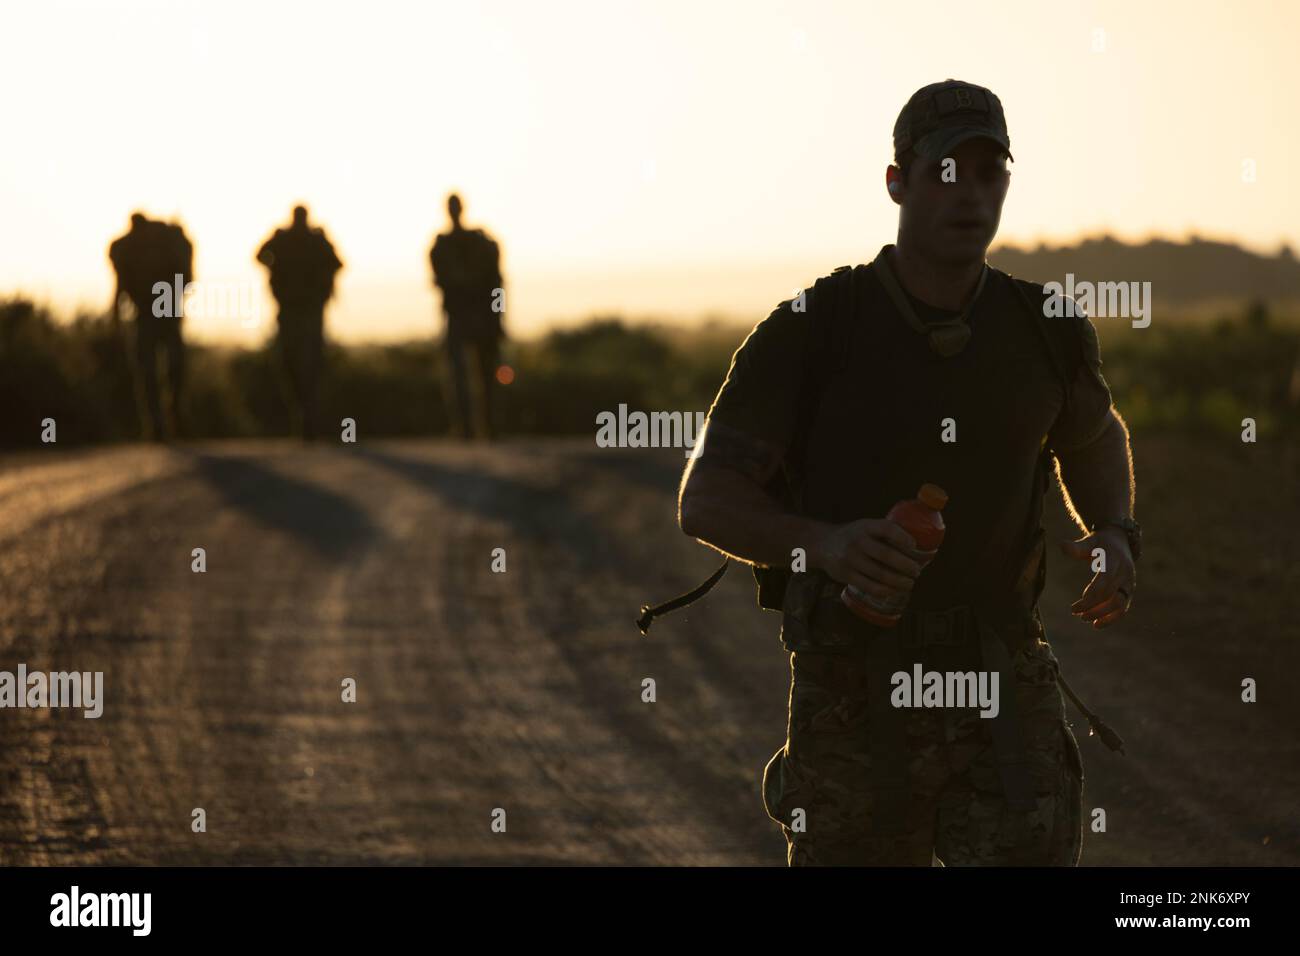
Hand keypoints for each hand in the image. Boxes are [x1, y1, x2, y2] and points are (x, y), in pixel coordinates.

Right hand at [810, 519, 927, 600]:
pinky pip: (869, 586)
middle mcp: (857, 541)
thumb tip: (916, 546)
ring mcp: (850, 559)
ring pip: (880, 574)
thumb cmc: (853, 536)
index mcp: (865, 526)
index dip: (902, 537)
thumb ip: (884, 534)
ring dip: (899, 581)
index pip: (886, 528)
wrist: (822, 544)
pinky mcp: (846, 574)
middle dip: (906, 565)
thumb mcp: (865, 527)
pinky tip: (893, 590)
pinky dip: (885, 590)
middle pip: (886, 555)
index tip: (914, 546)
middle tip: (917, 571)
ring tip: (909, 584)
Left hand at [1060, 528, 1135, 628]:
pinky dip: (1112, 618)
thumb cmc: (1101, 543)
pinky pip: (1123, 608)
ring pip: (1120, 604)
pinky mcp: (1128, 591)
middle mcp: (1125, 574)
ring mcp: (1129, 584)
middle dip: (1093, 606)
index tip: (1076, 604)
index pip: (1105, 581)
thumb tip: (1062, 545)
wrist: (1121, 543)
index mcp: (1116, 560)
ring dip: (1103, 614)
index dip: (1091, 594)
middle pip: (1111, 595)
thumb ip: (1078, 547)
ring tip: (1085, 619)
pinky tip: (1097, 624)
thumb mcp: (1091, 541)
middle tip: (1075, 612)